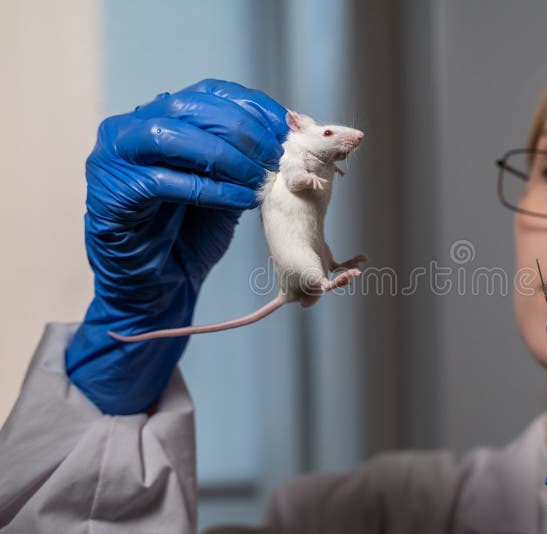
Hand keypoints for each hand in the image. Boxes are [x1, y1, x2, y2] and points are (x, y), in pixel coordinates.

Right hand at [66, 79, 287, 414]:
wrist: (159, 286)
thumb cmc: (192, 234)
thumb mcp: (230, 187)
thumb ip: (250, 159)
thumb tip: (293, 135)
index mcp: (162, 117)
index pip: (211, 93)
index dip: (253, 107)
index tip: (288, 128)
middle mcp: (133, 128)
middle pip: (191, 108)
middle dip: (242, 130)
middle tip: (276, 155)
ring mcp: (114, 157)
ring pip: (172, 137)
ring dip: (225, 156)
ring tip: (260, 178)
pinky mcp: (111, 192)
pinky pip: (163, 182)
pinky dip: (209, 189)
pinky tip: (242, 200)